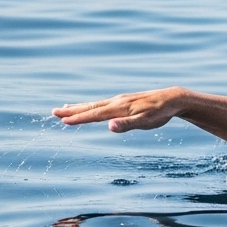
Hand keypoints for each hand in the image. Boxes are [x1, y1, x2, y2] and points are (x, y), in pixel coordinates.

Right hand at [52, 88, 185, 132]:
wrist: (172, 99)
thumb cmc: (160, 113)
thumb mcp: (146, 122)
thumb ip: (127, 124)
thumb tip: (110, 127)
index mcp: (119, 108)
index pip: (95, 115)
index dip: (79, 118)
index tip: (63, 121)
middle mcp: (116, 102)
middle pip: (90, 107)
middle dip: (72, 111)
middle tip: (54, 113)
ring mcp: (120, 100)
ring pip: (95, 104)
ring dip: (79, 107)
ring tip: (64, 108)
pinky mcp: (124, 101)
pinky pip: (103, 103)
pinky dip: (92, 105)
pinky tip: (90, 107)